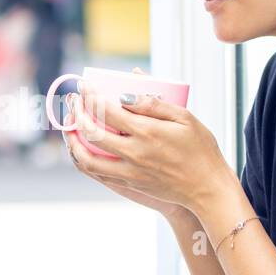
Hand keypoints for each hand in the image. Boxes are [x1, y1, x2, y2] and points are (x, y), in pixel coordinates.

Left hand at [63, 69, 186, 217]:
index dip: (90, 96)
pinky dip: (83, 159)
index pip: (107, 111)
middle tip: (73, 101)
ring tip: (69, 126)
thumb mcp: (185, 119)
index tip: (83, 86)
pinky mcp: (130, 183)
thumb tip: (126, 93)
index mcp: (148, 133)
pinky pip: (97, 173)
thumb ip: (154, 104)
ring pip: (87, 159)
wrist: (207, 188)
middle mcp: (134, 153)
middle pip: (91, 133)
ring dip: (72, 141)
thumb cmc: (200, 150)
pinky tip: (80, 148)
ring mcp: (129, 171)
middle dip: (76, 114)